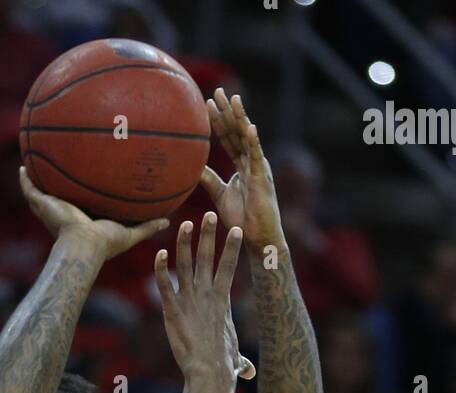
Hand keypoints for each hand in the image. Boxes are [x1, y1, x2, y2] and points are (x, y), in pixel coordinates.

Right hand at [19, 167, 168, 261]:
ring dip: (38, 177)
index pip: (82, 200)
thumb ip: (146, 226)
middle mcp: (64, 213)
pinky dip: (24, 179)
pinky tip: (23, 165)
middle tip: (59, 162)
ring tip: (35, 158)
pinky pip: (29, 189)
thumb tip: (167, 221)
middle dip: (57, 181)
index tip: (86, 177)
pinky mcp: (41, 205)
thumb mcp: (129, 233)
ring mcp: (50, 209)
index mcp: (82, 218)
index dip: (83, 191)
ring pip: (41, 190)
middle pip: (59, 193)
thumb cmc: (104, 243)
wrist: (83, 246)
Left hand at [154, 211, 254, 381]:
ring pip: (185, 264)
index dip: (231, 247)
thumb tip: (249, 372)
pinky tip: (159, 253)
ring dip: (185, 243)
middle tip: (209, 214)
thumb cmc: (223, 366)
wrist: (209, 371)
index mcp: (222, 300)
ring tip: (185, 224)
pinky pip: (165, 284)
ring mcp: (189, 300)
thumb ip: (240, 361)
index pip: (228, 266)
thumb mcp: (234, 358)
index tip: (235, 229)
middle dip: (208, 234)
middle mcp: (207, 295)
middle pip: (207, 257)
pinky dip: (161, 268)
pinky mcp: (172, 310)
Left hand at [200, 89, 280, 253]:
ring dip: (240, 118)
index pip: (228, 139)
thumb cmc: (241, 220)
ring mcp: (258, 168)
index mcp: (242, 166)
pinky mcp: (263, 179)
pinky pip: (257, 157)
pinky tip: (249, 126)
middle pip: (238, 132)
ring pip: (248, 139)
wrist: (257, 238)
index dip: (218, 122)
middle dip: (228, 112)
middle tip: (217, 91)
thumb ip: (209, 179)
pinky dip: (254, 141)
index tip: (207, 104)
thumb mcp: (220, 195)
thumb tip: (192, 167)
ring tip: (233, 100)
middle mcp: (252, 162)